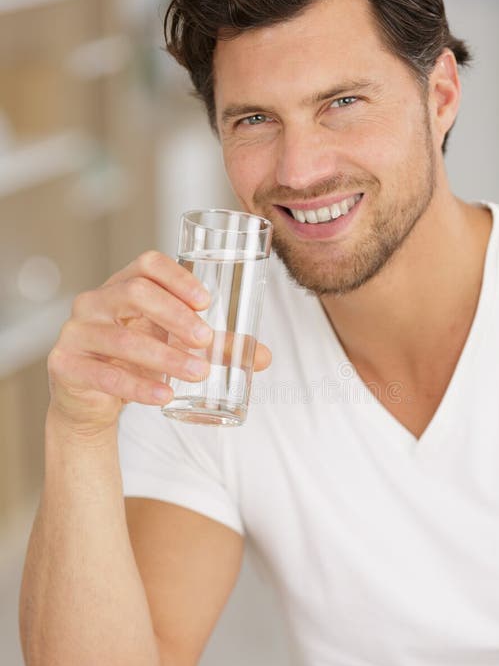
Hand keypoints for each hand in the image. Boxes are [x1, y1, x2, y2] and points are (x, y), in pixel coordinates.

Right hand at [48, 250, 271, 433]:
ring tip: (198, 373)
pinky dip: (139, 386)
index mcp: (122, 286)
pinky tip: (164, 396)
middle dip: (175, 316)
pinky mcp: (66, 364)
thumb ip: (216, 348)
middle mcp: (95, 302)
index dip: (177, 278)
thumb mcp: (174, 347)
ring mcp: (76, 332)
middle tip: (206, 340)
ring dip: (165, 357)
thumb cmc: (135, 361)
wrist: (89, 401)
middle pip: (135, 292)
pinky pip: (105, 374)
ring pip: (123, 339)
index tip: (206, 302)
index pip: (147, 264)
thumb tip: (264, 357)